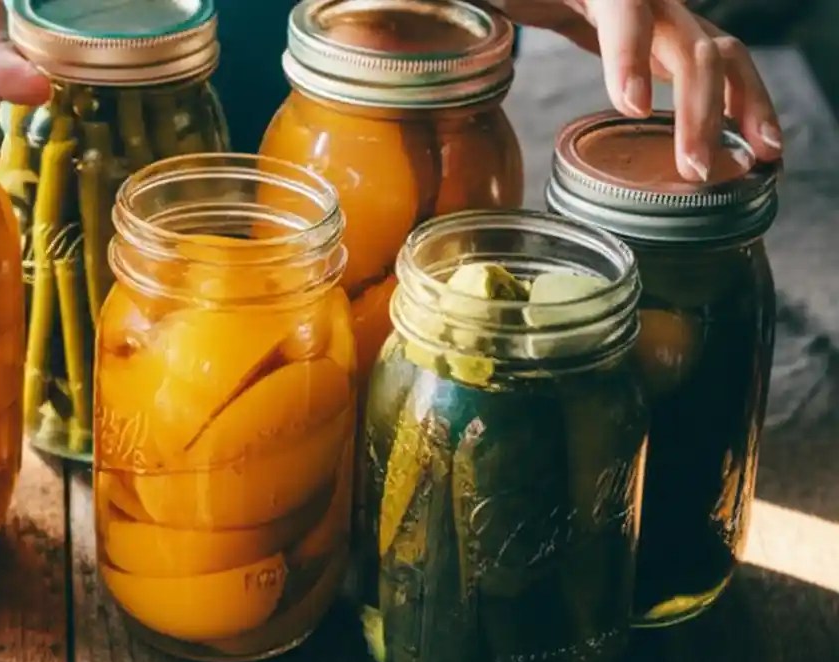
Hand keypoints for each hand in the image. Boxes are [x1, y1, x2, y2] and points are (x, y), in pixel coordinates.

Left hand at [498, 0, 782, 180]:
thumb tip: (377, 13)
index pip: (626, 6)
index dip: (632, 54)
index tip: (631, 105)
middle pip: (689, 41)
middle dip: (699, 106)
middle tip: (692, 169)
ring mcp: (663, 18)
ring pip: (720, 53)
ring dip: (743, 106)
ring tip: (761, 157)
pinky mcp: (667, 41)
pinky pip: (715, 68)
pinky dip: (739, 105)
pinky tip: (752, 149)